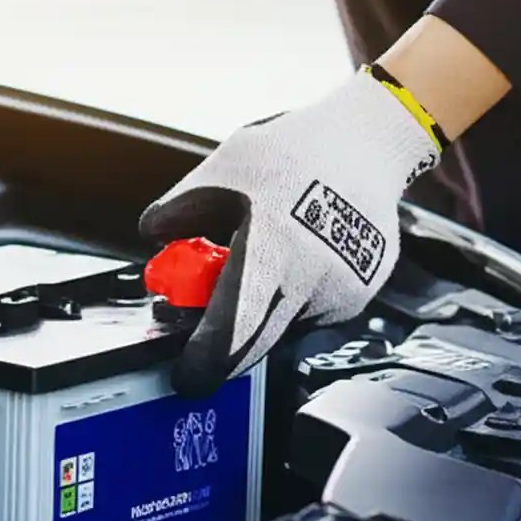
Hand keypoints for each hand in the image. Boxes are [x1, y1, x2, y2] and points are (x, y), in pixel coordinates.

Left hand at [139, 70, 441, 396]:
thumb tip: (153, 237)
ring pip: (279, 330)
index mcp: (273, 247)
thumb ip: (182, 207)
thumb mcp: (224, 168)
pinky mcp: (357, 299)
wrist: (367, 144)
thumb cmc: (297, 151)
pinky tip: (294, 259)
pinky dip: (288, 302)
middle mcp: (312, 279)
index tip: (185, 377)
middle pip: (254, 345)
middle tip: (201, 335)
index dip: (205, 361)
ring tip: (259, 260)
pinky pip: (307, 317)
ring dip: (257, 316)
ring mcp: (340, 294)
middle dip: (222, 346)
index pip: (234, 329)